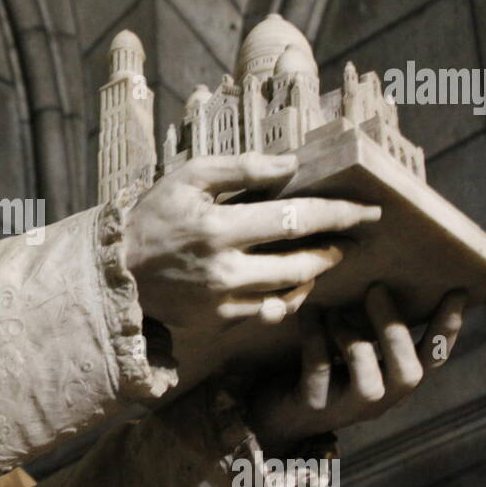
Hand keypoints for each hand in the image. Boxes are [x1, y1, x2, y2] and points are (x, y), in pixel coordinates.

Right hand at [124, 154, 380, 331]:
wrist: (117, 269)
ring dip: (316, 273)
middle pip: (301, 262)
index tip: (368, 210)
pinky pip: (269, 313)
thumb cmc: (155, 215)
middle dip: (336, 247)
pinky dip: (290, 299)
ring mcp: (222, 300)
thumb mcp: (188, 178)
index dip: (337, 214)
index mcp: (217, 228)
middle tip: (356, 236)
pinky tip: (296, 284)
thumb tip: (291, 164)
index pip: (294, 219)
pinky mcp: (218, 321)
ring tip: (329, 257)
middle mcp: (223, 269)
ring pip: (289, 293)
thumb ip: (240, 168)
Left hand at [249, 285, 466, 451]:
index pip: (432, 359)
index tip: (457, 292)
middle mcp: (379, 399)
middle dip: (395, 330)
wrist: (271, 412)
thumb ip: (370, 326)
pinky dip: (315, 338)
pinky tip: (308, 312)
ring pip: (369, 381)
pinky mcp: (312, 406)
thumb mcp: (348, 347)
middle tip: (377, 288)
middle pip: (408, 373)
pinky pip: (320, 371)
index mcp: (393, 380)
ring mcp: (346, 408)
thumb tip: (383, 276)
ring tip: (335, 311)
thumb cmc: (318, 369)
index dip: (447, 329)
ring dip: (353, 338)